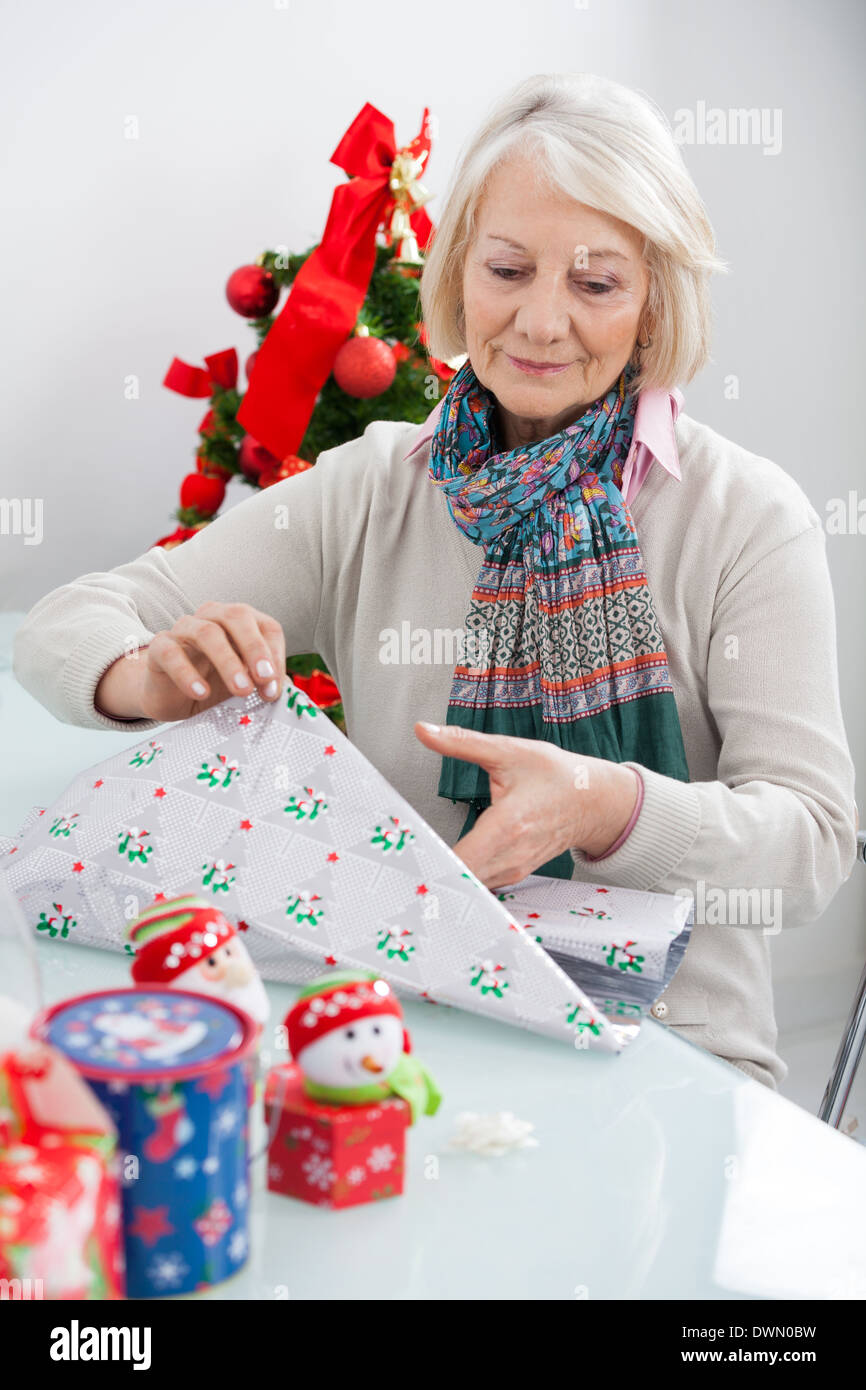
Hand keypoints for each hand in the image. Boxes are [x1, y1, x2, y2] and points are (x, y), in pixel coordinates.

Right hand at [95, 602, 286, 722]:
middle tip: (263, 678)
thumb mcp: (243, 681)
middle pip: (237, 617)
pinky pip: (171, 653)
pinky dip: (187, 673)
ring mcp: (184, 629)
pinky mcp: (159, 647)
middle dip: (255, 648)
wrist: (170, 696)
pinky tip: (200, 692)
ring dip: (228, 661)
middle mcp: (213, 617)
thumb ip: (260, 681)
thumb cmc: (211, 681)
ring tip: (241, 690)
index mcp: (240, 622)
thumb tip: (273, 688)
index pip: (266, 626)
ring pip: (206, 632)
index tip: (274, 685)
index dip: (274, 654)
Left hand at [413, 721, 639, 890]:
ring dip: (442, 876)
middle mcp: (511, 854)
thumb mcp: (509, 751)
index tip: (403, 858)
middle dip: (427, 870)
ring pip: (468, 886)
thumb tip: (423, 730)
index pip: (460, 860)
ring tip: (412, 865)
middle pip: (458, 879)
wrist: (595, 801)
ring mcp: (514, 869)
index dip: (430, 862)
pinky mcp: (514, 873)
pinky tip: (441, 865)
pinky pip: (480, 883)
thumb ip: (461, 743)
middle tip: (393, 864)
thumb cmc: (557, 776)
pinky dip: (460, 877)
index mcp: (507, 825)